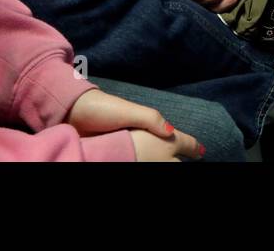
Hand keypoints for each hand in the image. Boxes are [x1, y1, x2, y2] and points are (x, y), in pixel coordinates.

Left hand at [67, 89, 203, 160]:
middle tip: (183, 163)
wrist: (72, 111)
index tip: (201, 153)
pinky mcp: (112, 150)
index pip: (171, 135)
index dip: (186, 144)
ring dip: (157, 160)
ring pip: (146, 155)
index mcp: (144, 122)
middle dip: (173, 156)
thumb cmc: (103, 108)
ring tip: (166, 165)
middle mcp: (138, 133)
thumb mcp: (129, 110)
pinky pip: (131, 159)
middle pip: (160, 148)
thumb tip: (171, 132)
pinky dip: (141, 161)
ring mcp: (125, 142)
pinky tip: (143, 165)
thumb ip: (150, 119)